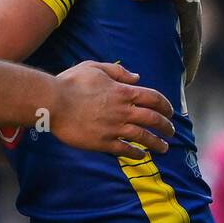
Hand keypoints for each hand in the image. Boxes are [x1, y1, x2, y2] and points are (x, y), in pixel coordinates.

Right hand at [50, 62, 173, 156]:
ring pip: (143, 137)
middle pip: (153, 119)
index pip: (153, 98)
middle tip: (171, 131)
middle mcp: (122, 111)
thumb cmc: (71, 82)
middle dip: (166, 126)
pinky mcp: (102, 142)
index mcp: (122, 92)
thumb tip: (137, 77)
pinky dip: (136, 153)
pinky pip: (125, 150)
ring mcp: (113, 128)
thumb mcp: (94, 67)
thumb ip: (118, 71)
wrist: (52, 103)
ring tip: (164, 148)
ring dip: (157, 143)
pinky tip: (142, 155)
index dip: (165, 105)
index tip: (170, 112)